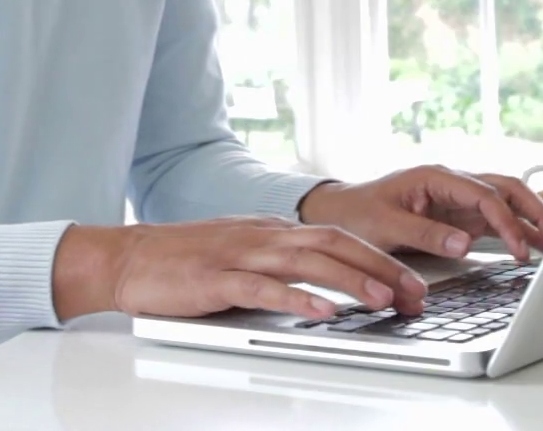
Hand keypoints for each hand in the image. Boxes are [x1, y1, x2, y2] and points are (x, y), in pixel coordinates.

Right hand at [53, 216, 429, 321]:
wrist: (127, 257)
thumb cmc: (181, 261)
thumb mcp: (240, 253)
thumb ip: (279, 265)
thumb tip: (323, 286)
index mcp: (271, 230)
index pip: (337, 238)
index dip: (379, 258)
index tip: (410, 283)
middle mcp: (262, 236)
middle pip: (334, 244)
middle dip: (380, 267)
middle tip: (415, 293)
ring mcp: (239, 254)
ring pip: (306, 261)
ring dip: (349, 280)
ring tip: (383, 299)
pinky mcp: (215, 279)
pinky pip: (262, 287)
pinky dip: (295, 298)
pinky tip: (320, 311)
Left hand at [297, 165, 542, 262]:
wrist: (339, 214)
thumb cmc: (357, 214)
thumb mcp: (385, 225)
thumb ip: (425, 233)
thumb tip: (465, 243)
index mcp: (435, 176)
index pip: (484, 194)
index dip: (506, 221)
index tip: (519, 249)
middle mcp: (452, 183)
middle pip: (505, 188)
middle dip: (534, 210)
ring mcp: (458, 199)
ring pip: (507, 201)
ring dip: (532, 218)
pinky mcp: (458, 216)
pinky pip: (496, 219)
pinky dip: (518, 229)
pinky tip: (536, 244)